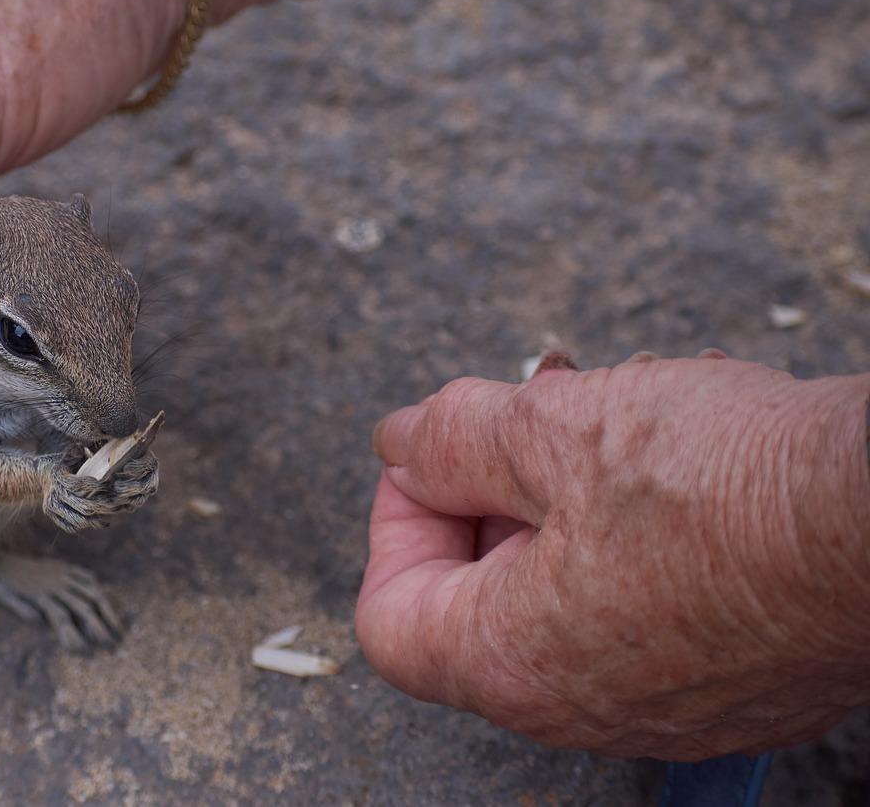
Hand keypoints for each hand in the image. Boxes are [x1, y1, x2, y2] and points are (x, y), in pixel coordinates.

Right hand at [42, 451, 158, 532]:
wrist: (36, 475)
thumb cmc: (60, 462)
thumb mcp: (70, 453)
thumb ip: (82, 453)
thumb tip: (97, 452)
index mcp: (59, 478)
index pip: (82, 486)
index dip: (99, 487)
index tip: (112, 483)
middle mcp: (54, 495)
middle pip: (84, 507)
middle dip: (104, 506)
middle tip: (119, 503)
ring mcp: (52, 507)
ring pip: (79, 520)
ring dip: (98, 519)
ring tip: (111, 514)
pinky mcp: (53, 516)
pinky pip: (71, 526)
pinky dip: (87, 526)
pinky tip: (101, 521)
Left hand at [356, 355, 869, 759]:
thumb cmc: (727, 485)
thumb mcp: (549, 429)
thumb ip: (450, 441)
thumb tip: (402, 445)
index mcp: (511, 662)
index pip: (389, 614)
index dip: (398, 520)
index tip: (439, 456)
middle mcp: (578, 705)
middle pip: (477, 599)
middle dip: (491, 489)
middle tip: (528, 416)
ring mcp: (660, 702)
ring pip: (564, 588)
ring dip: (569, 490)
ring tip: (616, 411)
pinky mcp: (727, 680)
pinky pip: (641, 602)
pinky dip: (635, 526)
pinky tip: (681, 452)